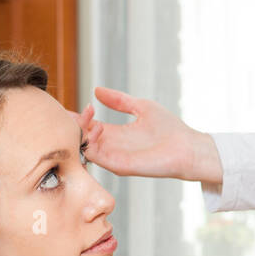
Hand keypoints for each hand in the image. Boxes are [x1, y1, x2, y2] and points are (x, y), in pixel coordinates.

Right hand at [69, 86, 221, 182]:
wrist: (187, 148)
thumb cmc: (170, 129)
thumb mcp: (141, 107)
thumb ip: (119, 100)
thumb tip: (96, 89)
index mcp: (115, 133)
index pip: (88, 126)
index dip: (77, 116)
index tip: (67, 106)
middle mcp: (112, 147)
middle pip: (82, 138)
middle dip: (73, 124)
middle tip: (70, 111)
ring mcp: (114, 157)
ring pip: (84, 148)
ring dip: (81, 131)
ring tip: (88, 115)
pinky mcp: (120, 166)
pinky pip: (97, 158)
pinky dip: (91, 143)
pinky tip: (96, 127)